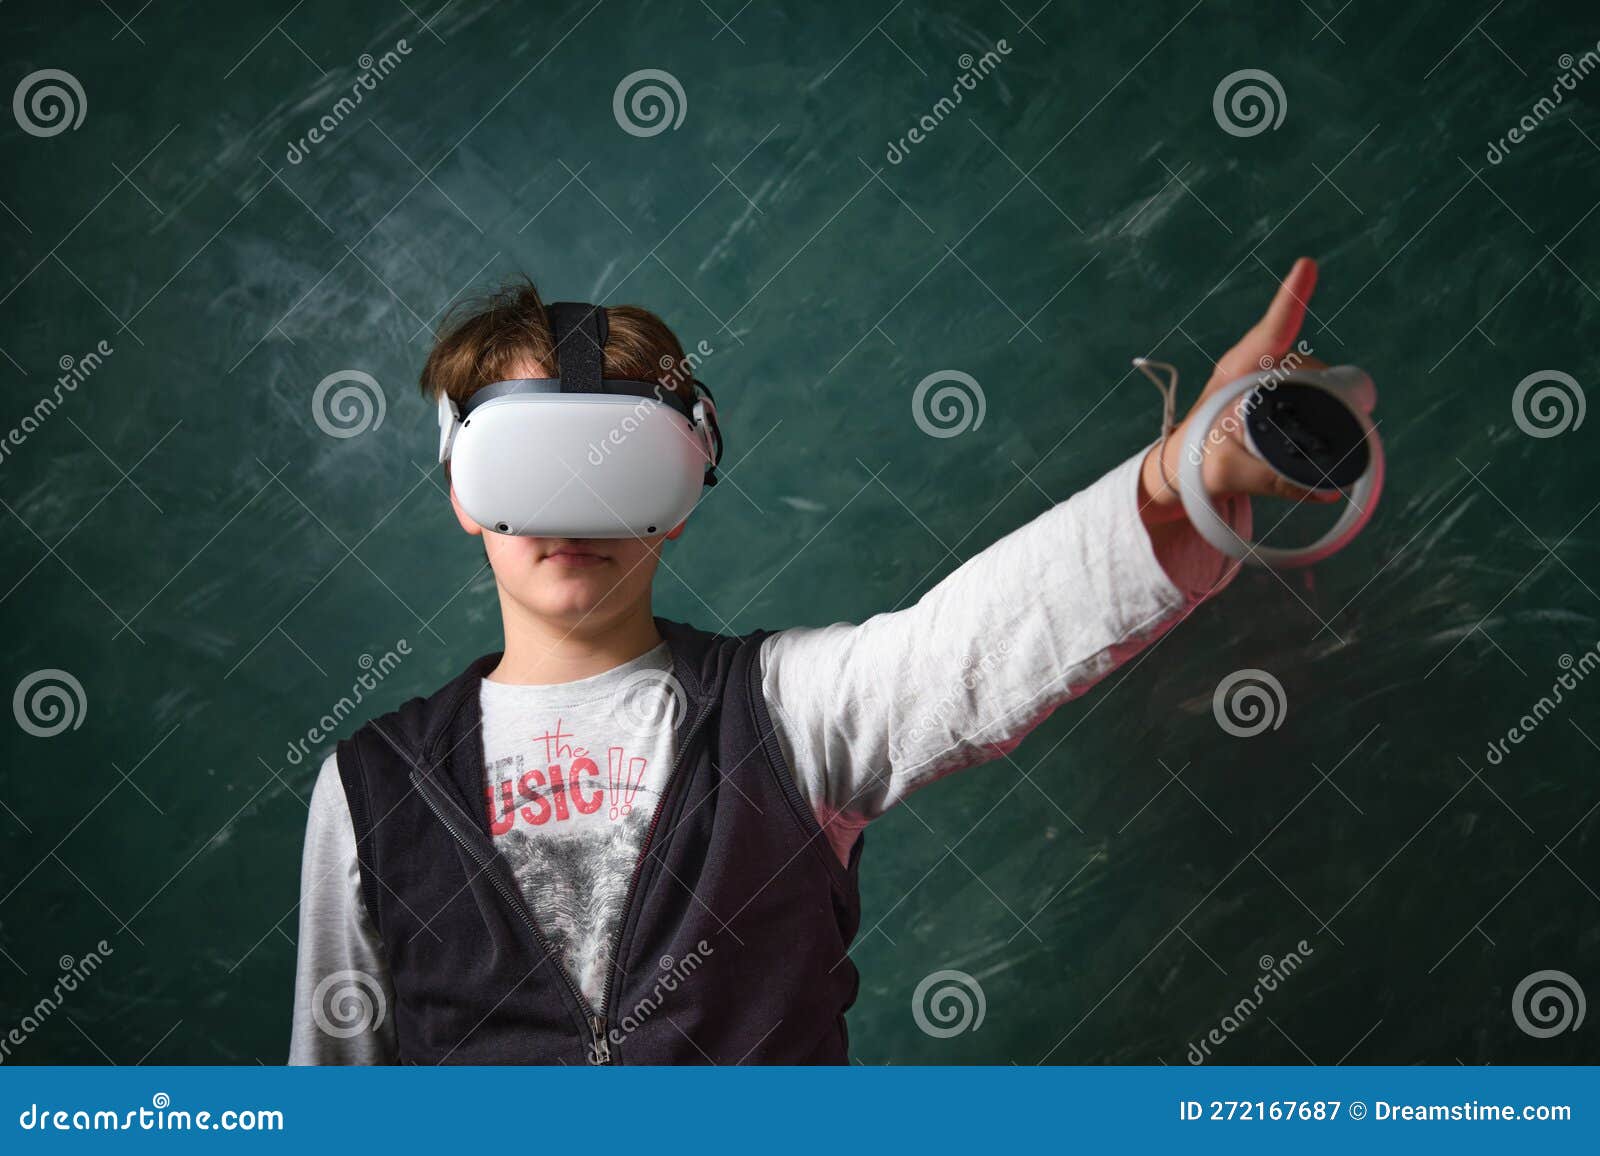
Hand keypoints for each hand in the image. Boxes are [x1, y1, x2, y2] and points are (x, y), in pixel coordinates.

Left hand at [1139, 257, 1339, 523]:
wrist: (1178, 466)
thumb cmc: (1195, 462)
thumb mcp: (1227, 473)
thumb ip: (1274, 482)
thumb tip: (1328, 490)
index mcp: (1236, 374)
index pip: (1270, 332)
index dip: (1290, 299)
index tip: (1306, 266)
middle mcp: (1252, 366)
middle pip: (1306, 365)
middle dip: (1325, 389)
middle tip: (1320, 426)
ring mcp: (1264, 376)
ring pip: (1311, 378)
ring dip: (1324, 399)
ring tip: (1316, 434)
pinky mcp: (1273, 390)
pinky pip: (1307, 385)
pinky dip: (1321, 400)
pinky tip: (1334, 417)